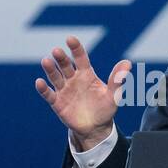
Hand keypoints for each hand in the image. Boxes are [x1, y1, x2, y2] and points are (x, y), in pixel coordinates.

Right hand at [34, 36, 130, 150]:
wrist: (95, 128)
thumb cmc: (105, 109)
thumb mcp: (113, 96)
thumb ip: (117, 80)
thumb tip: (127, 63)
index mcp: (86, 74)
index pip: (80, 57)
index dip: (75, 48)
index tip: (70, 39)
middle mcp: (73, 79)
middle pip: (65, 65)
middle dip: (61, 58)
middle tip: (56, 51)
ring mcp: (64, 90)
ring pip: (55, 76)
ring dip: (50, 69)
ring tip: (46, 61)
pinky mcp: (57, 102)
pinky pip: (49, 94)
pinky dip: (43, 89)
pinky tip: (39, 82)